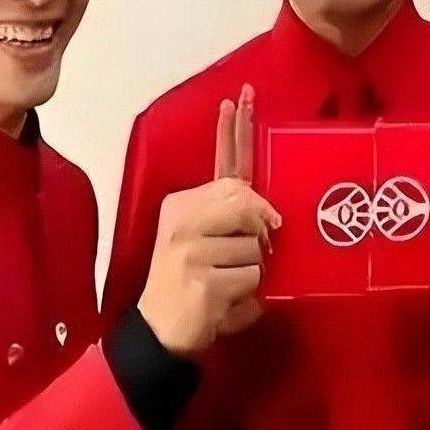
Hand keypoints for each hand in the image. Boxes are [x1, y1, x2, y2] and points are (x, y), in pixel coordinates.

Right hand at [138, 84, 281, 357]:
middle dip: (259, 227)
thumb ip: (234, 219)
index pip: (220, 164)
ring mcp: (191, 248)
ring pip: (256, 245)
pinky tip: (222, 301)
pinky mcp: (204, 279)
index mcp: (184, 205)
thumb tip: (271, 215)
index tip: (240, 97)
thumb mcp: (207, 243)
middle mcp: (183, 219)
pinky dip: (248, 294)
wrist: (158, 331)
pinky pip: (253, 276)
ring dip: (251, 270)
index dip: (234, 130)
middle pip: (246, 200)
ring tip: (223, 283)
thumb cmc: (190, 284)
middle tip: (251, 248)